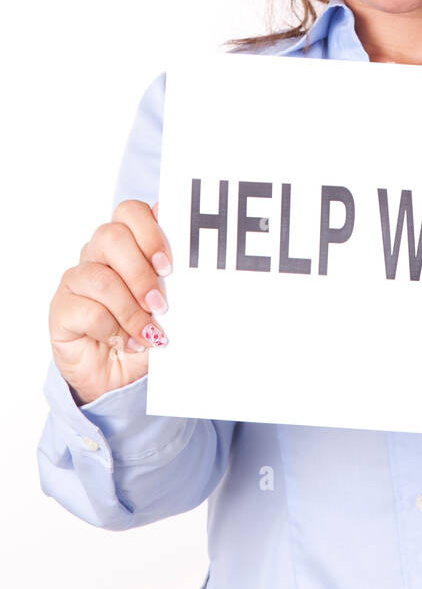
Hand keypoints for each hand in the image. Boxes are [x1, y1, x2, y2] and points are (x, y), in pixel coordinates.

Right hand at [48, 200, 170, 405]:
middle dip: (141, 273)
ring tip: (149, 334)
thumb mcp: (169, 304)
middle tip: (160, 303)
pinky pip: (87, 310)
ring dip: (131, 311)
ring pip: (101, 278)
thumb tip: (193, 256)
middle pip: (111, 236)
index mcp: (127, 244)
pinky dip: (114, 331)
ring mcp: (77, 280)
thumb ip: (174, 277)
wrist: (123, 377)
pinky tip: (128, 343)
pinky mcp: (61, 308)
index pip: (130, 211)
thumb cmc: (147, 332)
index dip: (150, 232)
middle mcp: (98, 255)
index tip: (168, 265)